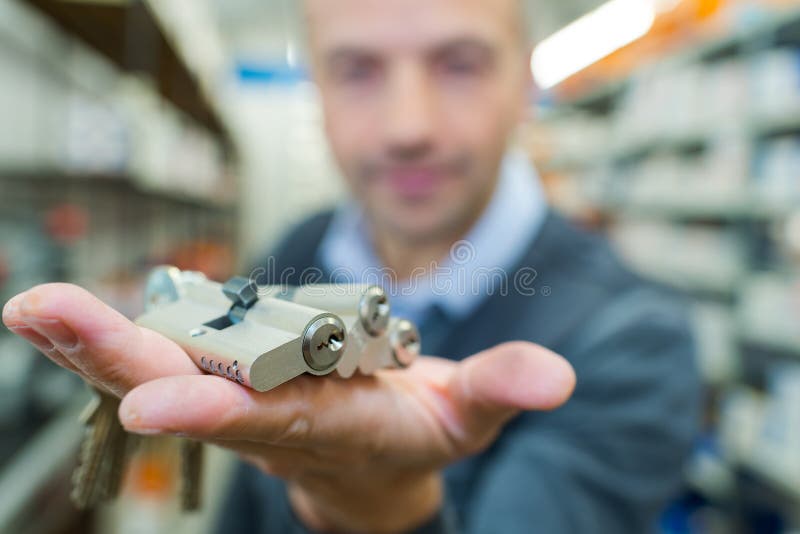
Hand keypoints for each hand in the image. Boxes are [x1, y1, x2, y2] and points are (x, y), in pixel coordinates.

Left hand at [3, 284, 574, 532]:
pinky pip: (160, 354)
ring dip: (91, 342)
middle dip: (118, 356)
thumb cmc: (415, 435)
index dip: (218, 408)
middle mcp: (269, 410)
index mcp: (328, 421)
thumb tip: (558, 378)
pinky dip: (105, 337)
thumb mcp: (467, 416)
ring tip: (30, 306)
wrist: (369, 465)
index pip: (270, 417)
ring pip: (159, 368)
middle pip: (190, 385)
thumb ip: (502, 390)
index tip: (154, 402)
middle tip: (43, 312)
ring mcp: (236, 392)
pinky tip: (54, 315)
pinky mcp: (221, 373)